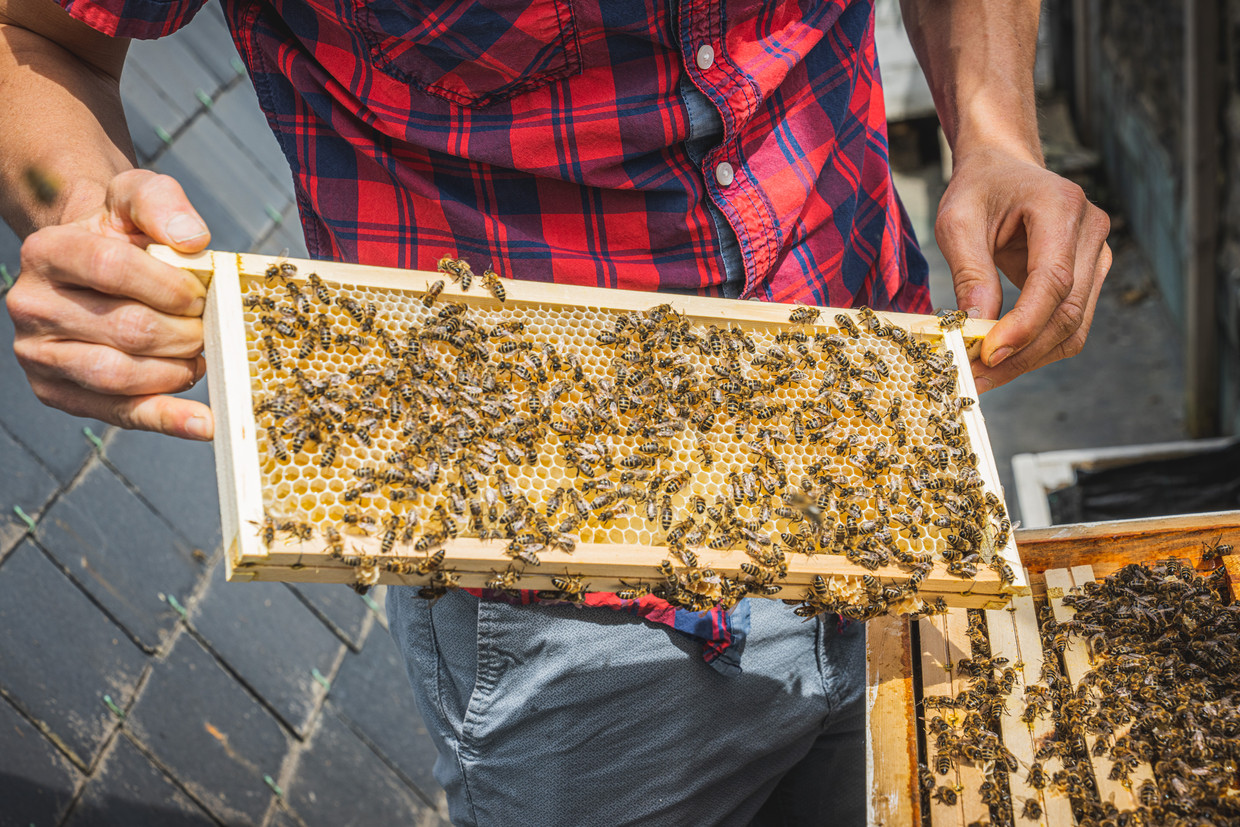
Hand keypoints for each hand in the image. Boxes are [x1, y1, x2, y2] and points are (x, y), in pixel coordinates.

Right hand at [6, 169, 214, 438]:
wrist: (93, 266)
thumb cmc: (123, 234)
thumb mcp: (138, 199)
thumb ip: (161, 204)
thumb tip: (191, 239)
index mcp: (47, 251)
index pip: (112, 269)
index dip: (168, 286)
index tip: (200, 294)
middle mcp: (31, 304)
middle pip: (125, 329)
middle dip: (182, 332)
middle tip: (207, 328)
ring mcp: (38, 354)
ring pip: (119, 376)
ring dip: (175, 370)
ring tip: (198, 355)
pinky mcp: (56, 392)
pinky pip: (118, 413)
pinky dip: (167, 419)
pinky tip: (204, 423)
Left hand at [935, 146, 1111, 391]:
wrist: (1003, 169)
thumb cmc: (979, 190)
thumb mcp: (958, 221)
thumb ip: (969, 271)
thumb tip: (976, 325)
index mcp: (1061, 206)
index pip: (1053, 279)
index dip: (1024, 324)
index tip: (988, 354)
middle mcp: (1091, 231)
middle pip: (1068, 311)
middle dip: (1022, 352)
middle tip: (975, 377)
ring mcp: (1096, 256)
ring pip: (1074, 327)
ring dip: (1028, 359)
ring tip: (982, 376)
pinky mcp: (1088, 277)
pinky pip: (1069, 324)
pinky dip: (1035, 348)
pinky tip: (1000, 359)